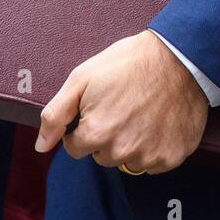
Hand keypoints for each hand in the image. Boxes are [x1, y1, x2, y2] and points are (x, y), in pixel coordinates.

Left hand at [34, 30, 209, 173]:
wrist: (178, 56)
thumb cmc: (127, 63)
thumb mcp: (82, 78)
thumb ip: (55, 115)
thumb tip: (41, 146)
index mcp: (95, 134)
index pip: (75, 147)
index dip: (84, 125)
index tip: (99, 106)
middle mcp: (121, 152)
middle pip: (101, 156)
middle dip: (106, 136)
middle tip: (122, 106)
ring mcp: (149, 157)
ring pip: (127, 161)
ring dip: (130, 143)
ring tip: (142, 112)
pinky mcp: (172, 157)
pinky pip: (154, 163)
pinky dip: (154, 146)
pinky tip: (158, 121)